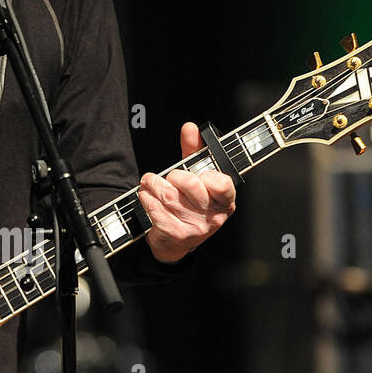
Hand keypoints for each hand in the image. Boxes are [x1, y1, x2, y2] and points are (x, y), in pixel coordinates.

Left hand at [139, 122, 235, 263]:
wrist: (175, 243)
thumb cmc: (189, 205)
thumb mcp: (197, 178)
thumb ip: (194, 152)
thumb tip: (190, 129)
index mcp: (224, 201)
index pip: (221, 184)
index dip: (206, 175)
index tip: (198, 174)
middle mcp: (212, 216)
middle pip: (190, 184)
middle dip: (174, 176)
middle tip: (169, 177)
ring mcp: (193, 227)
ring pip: (168, 195)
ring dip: (154, 185)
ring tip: (151, 183)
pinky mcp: (173, 233)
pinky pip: (154, 207)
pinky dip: (146, 197)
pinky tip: (147, 196)